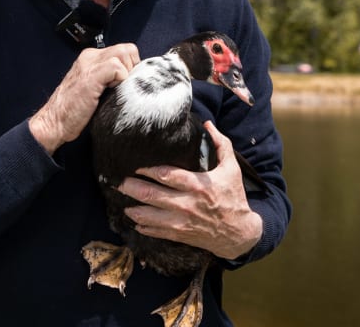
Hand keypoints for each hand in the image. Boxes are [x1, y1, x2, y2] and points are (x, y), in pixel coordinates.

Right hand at [29, 43, 139, 154]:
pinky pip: (116, 66)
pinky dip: (120, 79)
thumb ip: (109, 78)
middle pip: (127, 49)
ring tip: (116, 88)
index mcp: (91, 58)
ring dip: (127, 72)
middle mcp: (90, 57)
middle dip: (132, 68)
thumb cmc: (74, 111)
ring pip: (124, 53)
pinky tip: (110, 91)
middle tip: (124, 86)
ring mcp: (89, 65)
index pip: (124, 50)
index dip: (131, 67)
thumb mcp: (95, 88)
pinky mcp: (90, 76)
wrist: (54, 123)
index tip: (125, 83)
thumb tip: (132, 79)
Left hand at [119, 121, 262, 260]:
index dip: (148, 170)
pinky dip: (143, 226)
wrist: (239, 233)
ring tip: (122, 201)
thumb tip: (207, 124)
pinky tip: (135, 220)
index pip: (167, 175)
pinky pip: (156, 232)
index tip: (136, 165)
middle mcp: (187, 204)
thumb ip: (221, 144)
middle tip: (119, 182)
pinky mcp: (180, 234)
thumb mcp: (231, 168)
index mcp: (198, 185)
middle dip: (132, 188)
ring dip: (133, 209)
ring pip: (149, 216)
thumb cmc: (234, 197)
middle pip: (152, 195)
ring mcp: (182, 221)